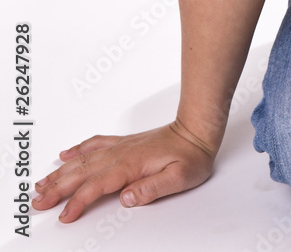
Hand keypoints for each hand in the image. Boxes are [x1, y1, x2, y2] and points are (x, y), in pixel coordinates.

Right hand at [31, 120, 214, 222]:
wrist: (197, 130)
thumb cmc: (192, 156)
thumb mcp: (179, 178)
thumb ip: (152, 189)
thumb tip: (127, 198)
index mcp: (132, 164)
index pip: (97, 186)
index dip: (78, 202)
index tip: (64, 216)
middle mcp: (121, 153)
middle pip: (82, 172)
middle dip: (57, 188)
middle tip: (37, 202)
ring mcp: (121, 146)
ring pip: (84, 159)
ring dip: (61, 172)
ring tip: (41, 184)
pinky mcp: (124, 143)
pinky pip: (95, 144)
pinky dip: (78, 149)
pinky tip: (65, 154)